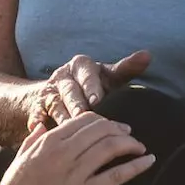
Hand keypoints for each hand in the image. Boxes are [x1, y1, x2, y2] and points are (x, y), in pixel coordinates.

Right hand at [0, 111, 154, 184]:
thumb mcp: (19, 158)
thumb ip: (32, 139)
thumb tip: (43, 125)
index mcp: (49, 140)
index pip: (85, 120)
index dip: (104, 121)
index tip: (115, 127)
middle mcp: (64, 151)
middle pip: (102, 129)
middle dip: (121, 130)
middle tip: (131, 136)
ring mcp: (74, 172)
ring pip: (111, 147)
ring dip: (131, 144)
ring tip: (140, 147)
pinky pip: (115, 176)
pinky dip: (135, 166)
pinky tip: (148, 161)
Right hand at [27, 50, 152, 128]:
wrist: (60, 91)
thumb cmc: (93, 85)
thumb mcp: (108, 75)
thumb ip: (127, 68)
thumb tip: (148, 55)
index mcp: (82, 65)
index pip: (88, 74)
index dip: (92, 86)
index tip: (97, 99)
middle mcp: (64, 75)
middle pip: (70, 90)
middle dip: (77, 104)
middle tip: (84, 116)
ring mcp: (49, 91)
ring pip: (55, 104)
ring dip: (61, 117)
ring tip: (69, 129)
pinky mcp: (37, 106)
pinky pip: (36, 113)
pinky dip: (37, 121)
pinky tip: (38, 129)